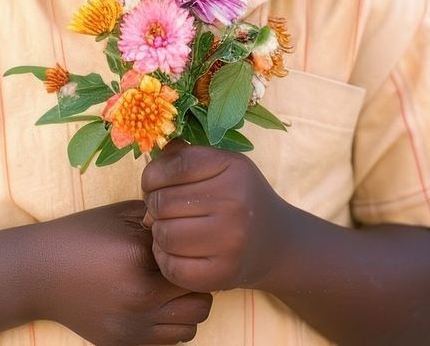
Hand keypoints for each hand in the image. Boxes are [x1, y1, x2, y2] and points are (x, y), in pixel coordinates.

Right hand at [37, 200, 212, 344]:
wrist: (40, 272)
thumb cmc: (82, 235)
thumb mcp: (122, 214)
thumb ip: (160, 220)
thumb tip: (192, 225)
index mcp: (138, 259)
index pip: (194, 262)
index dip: (194, 252)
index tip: (186, 245)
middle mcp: (139, 298)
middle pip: (200, 301)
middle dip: (196, 284)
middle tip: (180, 268)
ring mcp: (131, 327)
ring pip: (190, 327)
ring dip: (186, 308)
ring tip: (168, 288)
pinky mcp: (123, 344)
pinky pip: (168, 342)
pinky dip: (170, 325)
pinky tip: (154, 304)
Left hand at [141, 142, 289, 292]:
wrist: (277, 243)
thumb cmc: (240, 197)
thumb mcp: (223, 164)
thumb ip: (186, 155)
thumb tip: (152, 156)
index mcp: (233, 168)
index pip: (174, 166)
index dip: (153, 175)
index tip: (153, 183)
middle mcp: (235, 204)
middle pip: (163, 202)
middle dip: (154, 205)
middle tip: (162, 209)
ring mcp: (230, 242)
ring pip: (163, 235)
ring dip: (158, 231)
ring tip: (171, 227)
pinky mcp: (223, 274)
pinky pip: (171, 267)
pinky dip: (164, 258)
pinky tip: (175, 249)